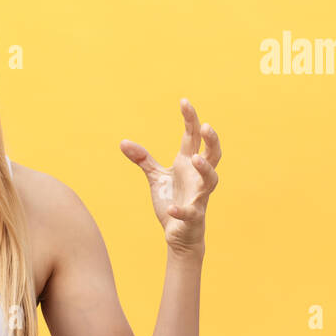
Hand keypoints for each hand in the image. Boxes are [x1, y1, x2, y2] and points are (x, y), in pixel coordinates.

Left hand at [120, 98, 220, 255]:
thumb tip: (123, 142)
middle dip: (211, 140)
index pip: (193, 137)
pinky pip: (191, 212)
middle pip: (212, 154)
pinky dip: (182, 210)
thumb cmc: (172, 201)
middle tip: (206, 125)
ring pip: (211, 180)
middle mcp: (198, 177)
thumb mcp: (156, 177)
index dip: (190, 119)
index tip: (184, 101)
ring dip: (205, 169)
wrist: (178, 234)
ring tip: (196, 159)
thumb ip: (143, 160)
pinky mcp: (194, 216)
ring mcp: (199, 196)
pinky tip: (172, 209)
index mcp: (188, 164)